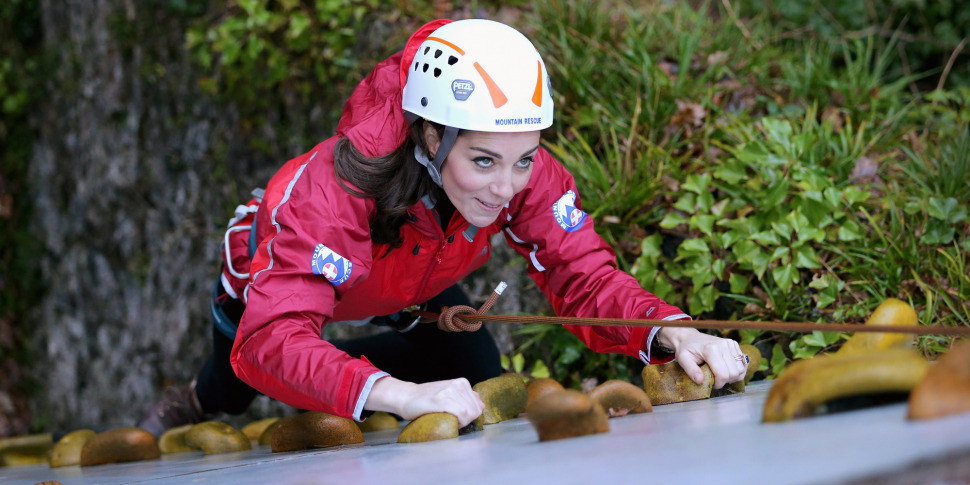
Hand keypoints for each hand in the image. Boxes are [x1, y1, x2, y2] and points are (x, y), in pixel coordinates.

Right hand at [364, 376, 484, 426]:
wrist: (406, 397)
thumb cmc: (427, 399)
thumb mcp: (450, 394)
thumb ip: (466, 398)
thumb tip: (482, 405)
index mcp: (462, 382)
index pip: (479, 406)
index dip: (469, 417)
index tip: (457, 418)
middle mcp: (458, 384)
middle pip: (475, 411)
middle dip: (466, 420)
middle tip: (451, 420)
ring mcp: (450, 390)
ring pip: (469, 413)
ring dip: (460, 422)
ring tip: (447, 418)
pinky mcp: (441, 399)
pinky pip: (461, 414)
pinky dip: (457, 422)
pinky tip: (446, 419)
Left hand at [656, 327, 746, 388]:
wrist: (690, 337)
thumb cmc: (687, 349)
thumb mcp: (683, 360)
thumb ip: (691, 371)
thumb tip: (700, 381)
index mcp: (711, 350)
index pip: (723, 374)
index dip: (718, 383)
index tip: (712, 383)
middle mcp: (723, 345)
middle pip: (734, 373)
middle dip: (726, 381)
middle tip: (716, 379)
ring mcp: (730, 344)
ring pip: (741, 369)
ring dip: (733, 376)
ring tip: (721, 375)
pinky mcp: (734, 344)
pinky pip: (743, 362)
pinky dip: (737, 370)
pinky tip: (727, 369)